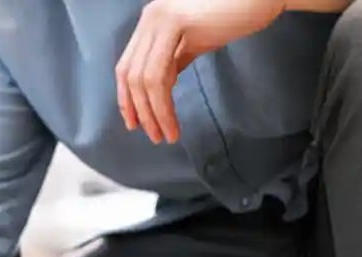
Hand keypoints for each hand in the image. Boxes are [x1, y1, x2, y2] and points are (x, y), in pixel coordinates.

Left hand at [116, 0, 284, 143]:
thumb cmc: (235, 15)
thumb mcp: (196, 40)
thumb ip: (175, 59)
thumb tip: (161, 85)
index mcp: (152, 20)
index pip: (127, 65)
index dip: (126, 97)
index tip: (135, 122)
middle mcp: (150, 17)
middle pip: (129, 74)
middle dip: (138, 109)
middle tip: (152, 135)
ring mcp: (160, 19)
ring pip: (142, 79)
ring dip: (152, 113)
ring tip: (165, 135)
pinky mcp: (176, 24)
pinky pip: (158, 76)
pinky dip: (163, 105)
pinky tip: (172, 122)